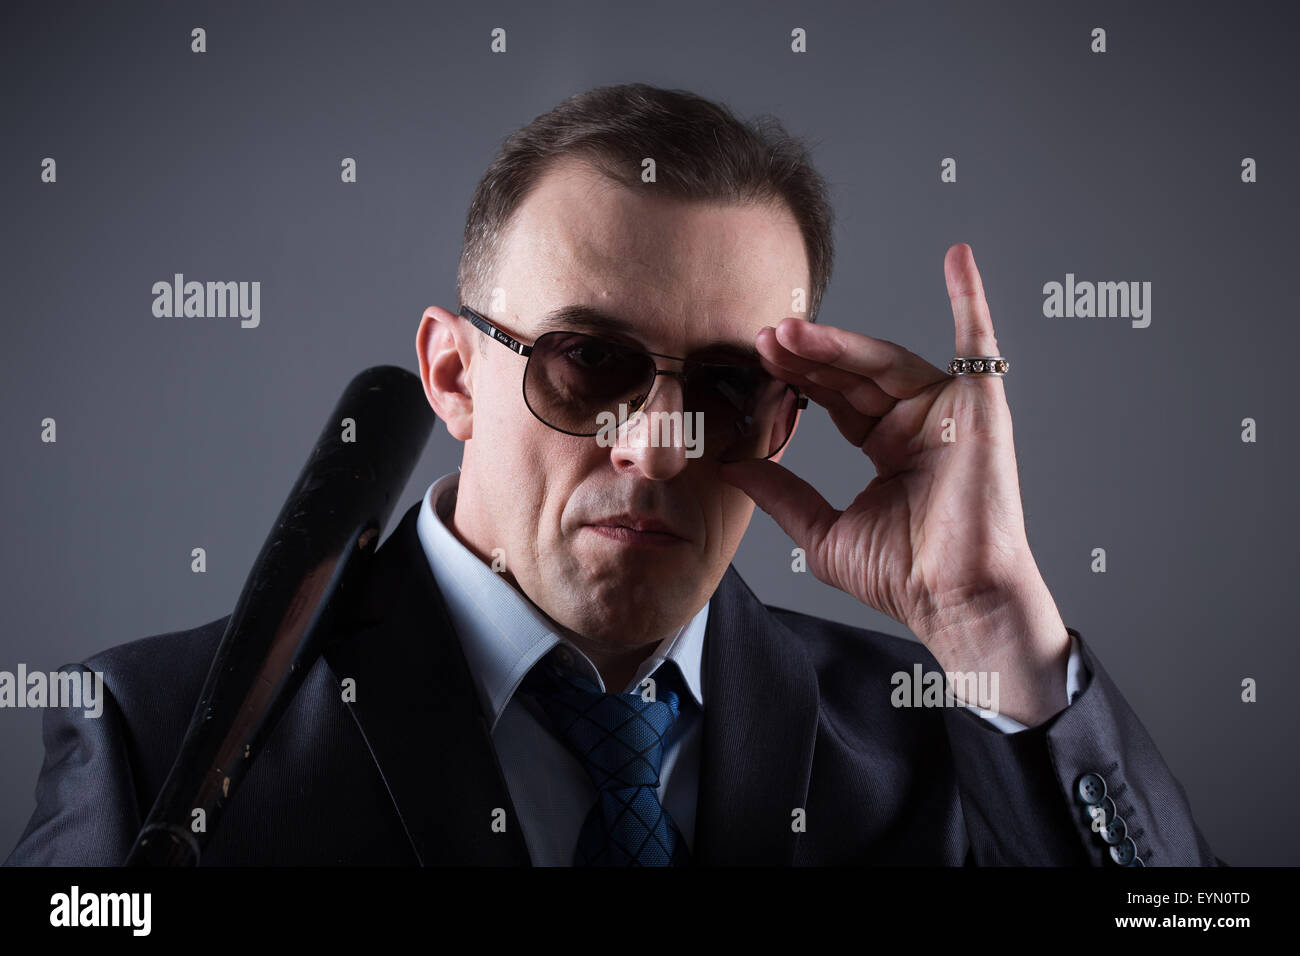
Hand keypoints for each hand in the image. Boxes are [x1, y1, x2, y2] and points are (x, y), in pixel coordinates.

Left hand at [720, 243, 1069, 723]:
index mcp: (886, 446)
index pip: (834, 398)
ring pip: (884, 360)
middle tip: (761, 338)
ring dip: (838, 343)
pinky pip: (978, 345)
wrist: (954, 600)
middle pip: (853, 373)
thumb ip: (780, 492)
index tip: (755, 361)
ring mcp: (947, 411)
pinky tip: (957, 258)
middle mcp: (916, 422)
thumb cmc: (904, 577)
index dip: (796, 378)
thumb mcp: (822, 530)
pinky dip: (971, 298)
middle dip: (806, 356)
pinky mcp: (979, 408)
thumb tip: (731, 465)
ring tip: (789, 333)